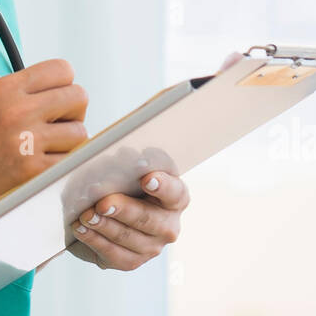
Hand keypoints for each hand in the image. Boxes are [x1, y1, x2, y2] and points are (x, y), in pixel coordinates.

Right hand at [0, 58, 87, 224]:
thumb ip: (13, 89)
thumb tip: (49, 81)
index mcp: (4, 89)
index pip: (61, 69)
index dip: (65, 82)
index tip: (60, 93)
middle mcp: (17, 111)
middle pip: (78, 96)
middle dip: (74, 110)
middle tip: (61, 121)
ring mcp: (28, 142)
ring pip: (79, 131)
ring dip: (69, 140)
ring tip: (49, 147)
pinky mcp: (35, 170)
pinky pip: (71, 159)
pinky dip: (64, 162)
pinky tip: (45, 163)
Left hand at [64, 51, 239, 271]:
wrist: (103, 197)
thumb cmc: (129, 160)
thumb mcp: (146, 130)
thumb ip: (194, 98)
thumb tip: (237, 56)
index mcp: (175, 192)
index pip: (178, 192)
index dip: (164, 186)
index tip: (145, 176)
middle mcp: (168, 221)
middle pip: (155, 224)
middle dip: (128, 212)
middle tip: (102, 200)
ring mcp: (150, 244)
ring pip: (134, 243)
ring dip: (108, 228)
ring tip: (84, 211)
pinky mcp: (129, 259)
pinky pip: (116, 258)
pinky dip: (97, 243)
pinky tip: (78, 227)